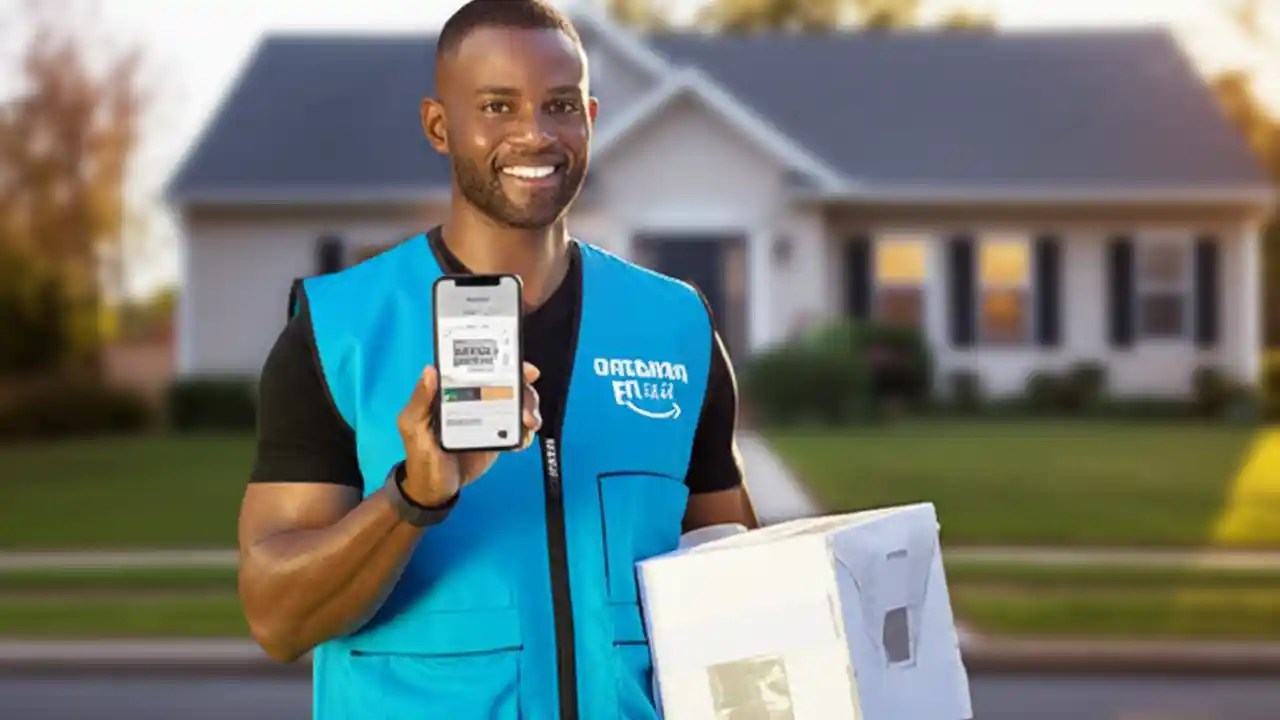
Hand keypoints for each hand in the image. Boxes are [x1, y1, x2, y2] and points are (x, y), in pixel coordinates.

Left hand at [395, 362, 541, 506]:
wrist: (434, 491)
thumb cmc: (420, 455)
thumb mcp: (412, 426)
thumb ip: (420, 400)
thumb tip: (430, 370)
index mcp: (452, 391)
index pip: (480, 367)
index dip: (504, 362)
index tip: (522, 369)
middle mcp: (473, 399)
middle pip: (506, 383)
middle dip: (524, 390)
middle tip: (528, 406)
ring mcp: (488, 418)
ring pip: (516, 404)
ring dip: (529, 409)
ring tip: (529, 424)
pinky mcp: (497, 437)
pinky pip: (518, 428)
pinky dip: (526, 431)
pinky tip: (523, 439)